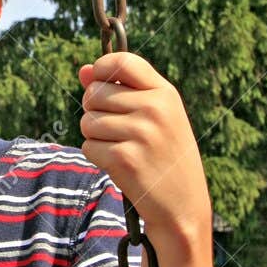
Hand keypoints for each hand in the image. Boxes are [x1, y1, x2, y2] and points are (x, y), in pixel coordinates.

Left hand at [77, 51, 210, 241]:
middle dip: (94, 111)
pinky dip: (97, 157)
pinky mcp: (125, 159)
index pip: (121, 61)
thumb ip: (120, 90)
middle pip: (94, 94)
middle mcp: (154, 109)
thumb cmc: (165, 156)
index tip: (100, 85)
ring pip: (87, 122)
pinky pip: (88, 146)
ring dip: (95, 137)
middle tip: (115, 130)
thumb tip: (83, 70)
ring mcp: (141, 133)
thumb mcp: (154, 117)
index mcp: (165, 93)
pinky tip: (119, 165)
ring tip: (121, 148)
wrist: (183, 205)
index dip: (101, 70)